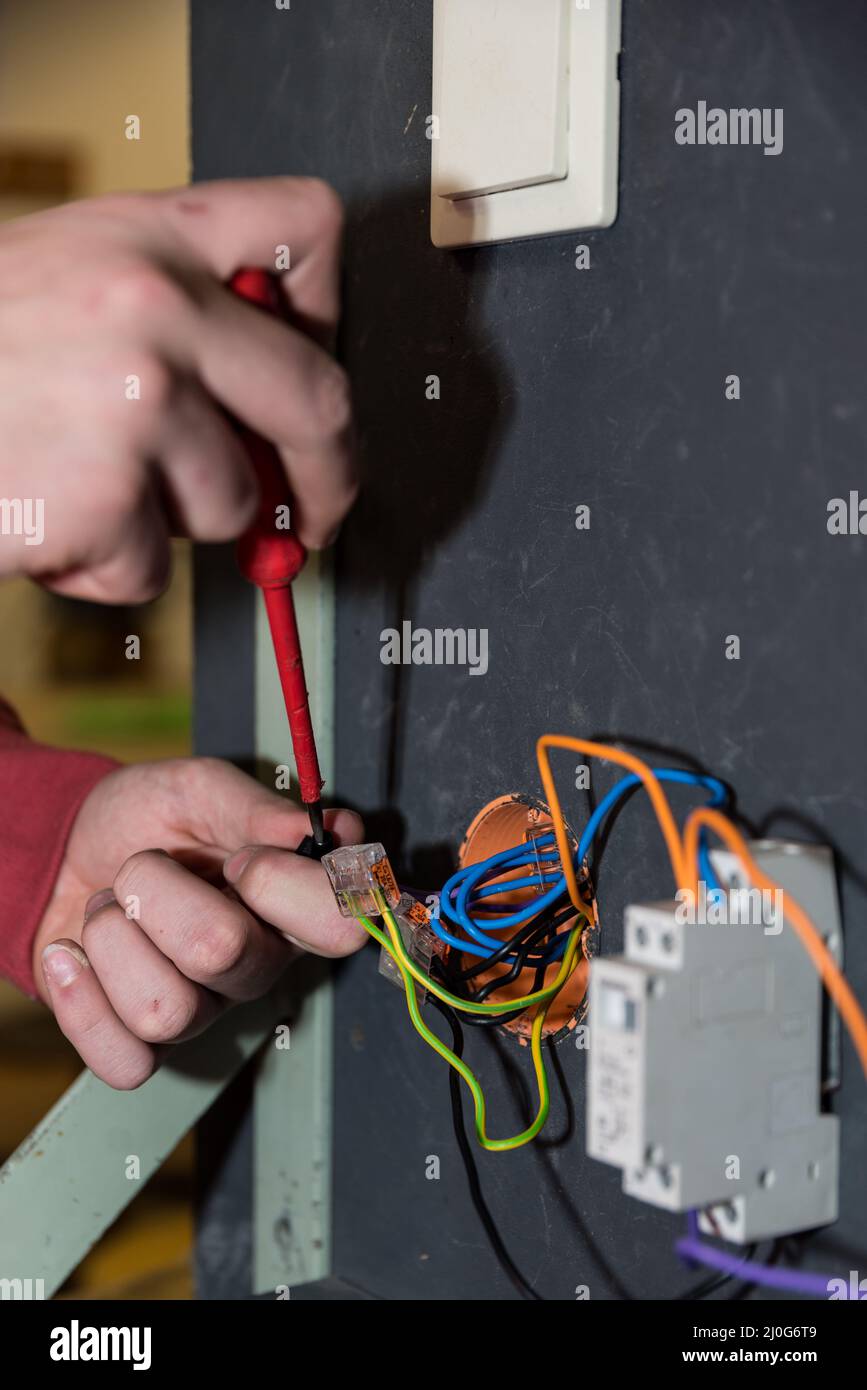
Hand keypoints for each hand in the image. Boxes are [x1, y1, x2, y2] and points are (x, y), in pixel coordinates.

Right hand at [0, 178, 355, 599]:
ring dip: (170, 523)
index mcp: (150, 236)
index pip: (305, 227)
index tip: (314, 363)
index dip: (328, 307)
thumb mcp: (66, 276)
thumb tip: (269, 403)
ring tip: (83, 483)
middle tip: (313, 513)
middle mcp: (156, 307)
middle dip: (327, 477)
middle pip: (318, 399)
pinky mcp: (107, 495)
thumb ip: (171, 310)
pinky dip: (107, 568)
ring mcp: (136, 403)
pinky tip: (48, 518)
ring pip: (228, 504)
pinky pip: (154, 566)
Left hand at [32, 757, 365, 1087]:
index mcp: (289, 905)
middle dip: (158, 894)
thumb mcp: (199, 789)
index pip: (339, 925)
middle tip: (143, 867)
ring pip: (164, 1012)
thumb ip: (255, 807)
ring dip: (110, 939)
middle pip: (226, 954)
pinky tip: (73, 956)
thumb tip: (322, 829)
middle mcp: (257, 966)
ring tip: (108, 907)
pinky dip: (81, 1000)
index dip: (281, 884)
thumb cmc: (146, 819)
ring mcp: (202, 1011)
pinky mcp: (142, 1046)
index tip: (240, 857)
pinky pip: (124, 1062)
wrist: (67, 848)